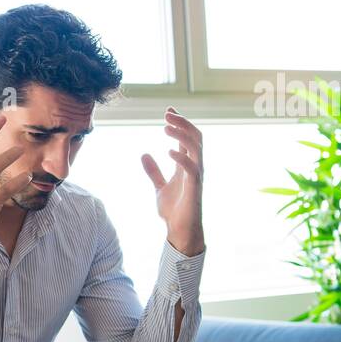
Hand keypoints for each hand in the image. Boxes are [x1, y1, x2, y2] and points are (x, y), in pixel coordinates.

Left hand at [141, 107, 204, 255]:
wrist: (180, 230)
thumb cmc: (174, 210)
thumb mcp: (159, 187)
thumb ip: (153, 171)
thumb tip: (144, 155)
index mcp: (186, 165)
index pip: (185, 138)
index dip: (179, 123)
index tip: (168, 111)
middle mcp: (194, 167)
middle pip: (194, 137)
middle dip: (183, 123)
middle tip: (168, 114)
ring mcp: (196, 176)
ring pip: (195, 148)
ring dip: (182, 135)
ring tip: (166, 127)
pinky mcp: (195, 187)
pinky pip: (192, 168)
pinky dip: (182, 158)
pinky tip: (169, 151)